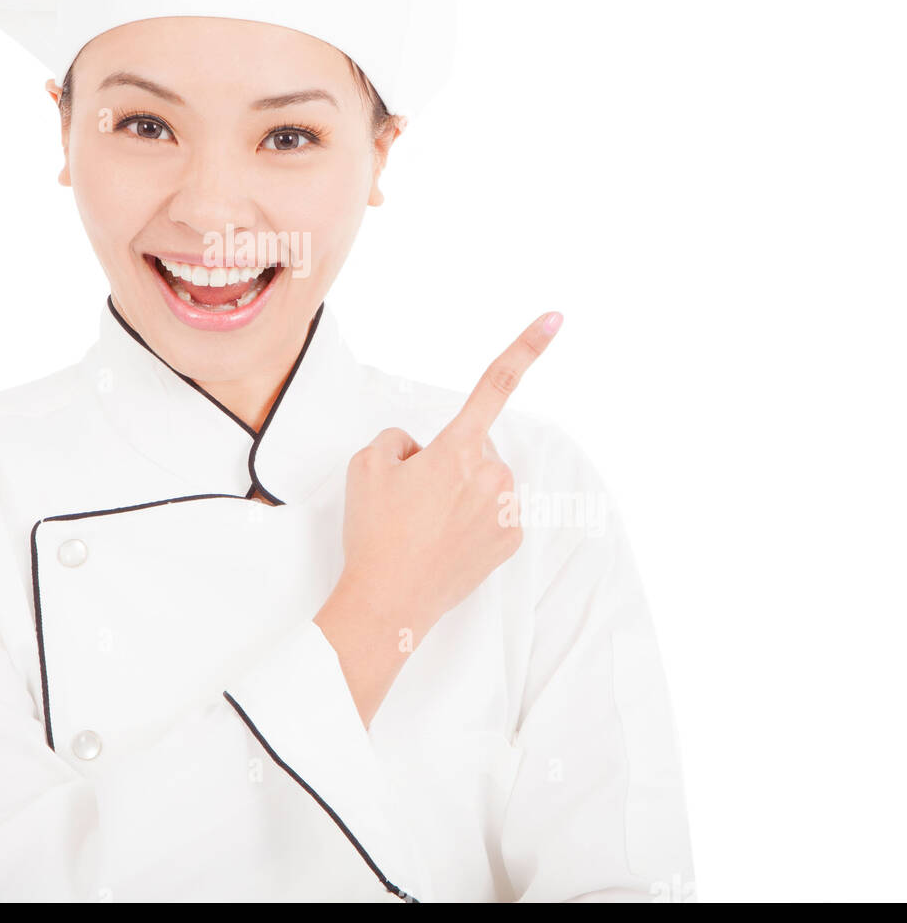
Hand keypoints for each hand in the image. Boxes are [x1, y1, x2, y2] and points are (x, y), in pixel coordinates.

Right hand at [333, 311, 563, 643]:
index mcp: (458, 449)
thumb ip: (398, 439)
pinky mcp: (510, 540)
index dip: (526, 347)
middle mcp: (492, 475)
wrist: (387, 604)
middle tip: (410, 495)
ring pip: (483, 478)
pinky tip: (443, 540)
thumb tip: (421, 450)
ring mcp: (506, 510)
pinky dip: (470, 517)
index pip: (494, 385)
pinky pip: (491, 510)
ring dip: (459, 489)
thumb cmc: (375, 533)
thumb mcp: (365, 465)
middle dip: (448, 457)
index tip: (556, 318)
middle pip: (473, 445)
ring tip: (423, 524)